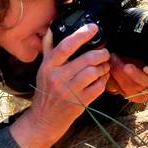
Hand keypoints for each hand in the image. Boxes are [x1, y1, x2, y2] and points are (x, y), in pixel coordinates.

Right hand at [11, 24, 110, 147]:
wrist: (44, 119)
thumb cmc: (46, 92)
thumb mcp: (43, 70)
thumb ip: (48, 50)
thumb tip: (52, 29)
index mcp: (48, 66)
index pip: (65, 46)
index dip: (81, 35)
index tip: (94, 28)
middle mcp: (57, 77)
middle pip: (86, 59)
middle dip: (100, 53)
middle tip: (104, 52)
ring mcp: (69, 91)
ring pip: (94, 72)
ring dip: (104, 67)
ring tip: (104, 66)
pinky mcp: (80, 102)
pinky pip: (98, 87)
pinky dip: (104, 80)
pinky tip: (103, 78)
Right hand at [104, 54, 147, 104]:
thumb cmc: (139, 65)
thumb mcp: (125, 68)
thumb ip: (115, 71)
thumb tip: (105, 68)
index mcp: (135, 95)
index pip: (124, 88)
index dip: (116, 77)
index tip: (109, 65)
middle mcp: (147, 93)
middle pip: (133, 86)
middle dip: (122, 74)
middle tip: (115, 62)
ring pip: (146, 84)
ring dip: (136, 75)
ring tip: (128, 67)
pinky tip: (146, 68)